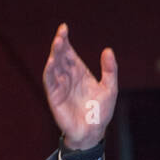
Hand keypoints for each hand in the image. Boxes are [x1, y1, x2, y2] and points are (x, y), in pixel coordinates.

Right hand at [42, 23, 117, 153]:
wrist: (93, 132)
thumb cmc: (101, 112)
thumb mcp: (110, 88)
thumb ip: (110, 70)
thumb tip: (108, 50)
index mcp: (80, 73)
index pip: (70, 53)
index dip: (66, 41)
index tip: (64, 27)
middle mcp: (68, 77)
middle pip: (61, 56)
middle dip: (60, 44)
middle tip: (61, 32)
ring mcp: (60, 86)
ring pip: (54, 66)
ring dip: (54, 54)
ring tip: (57, 42)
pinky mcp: (54, 97)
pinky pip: (50, 81)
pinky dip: (49, 71)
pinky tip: (51, 61)